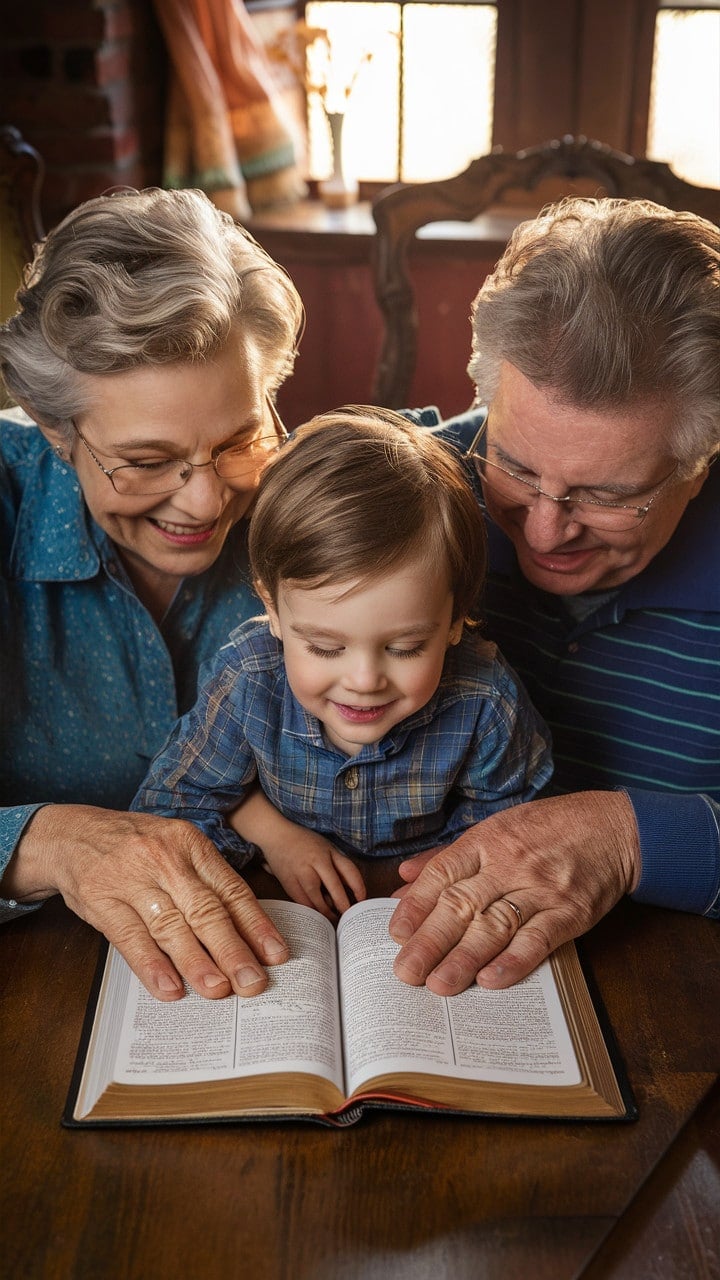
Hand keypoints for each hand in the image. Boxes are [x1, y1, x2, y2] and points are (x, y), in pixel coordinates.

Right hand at [7, 805, 289, 1000]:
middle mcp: (165, 859)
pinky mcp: (102, 900)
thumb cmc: (135, 847)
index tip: (275, 954)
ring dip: (197, 962)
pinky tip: (169, 987)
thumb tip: (246, 932)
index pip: (230, 889)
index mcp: (191, 844)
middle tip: (253, 982)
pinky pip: (131, 937)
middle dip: (233, 950)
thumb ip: (205, 882)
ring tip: (218, 989)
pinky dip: (152, 965)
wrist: (72, 834)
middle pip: (206, 910)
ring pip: (171, 926)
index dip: (255, 924)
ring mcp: (132, 879)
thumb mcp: (175, 848)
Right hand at [263, 826, 366, 920]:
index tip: (361, 900)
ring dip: (326, 911)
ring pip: (316, 898)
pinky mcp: (288, 882)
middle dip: (343, 904)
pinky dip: (310, 909)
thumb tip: (351, 889)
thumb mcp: (327, 847)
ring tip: (332, 918)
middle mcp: (315, 862)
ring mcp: (300, 873)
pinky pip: (302, 901)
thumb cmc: (305, 842)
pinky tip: (316, 913)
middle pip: (334, 887)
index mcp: (328, 852)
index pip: (349, 870)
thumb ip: (338, 865)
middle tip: (348, 916)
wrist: (276, 835)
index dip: (358, 887)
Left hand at [388, 792, 639, 994]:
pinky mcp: (571, 911)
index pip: (443, 873)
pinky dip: (515, 961)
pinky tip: (491, 980)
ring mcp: (541, 889)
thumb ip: (450, 856)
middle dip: (430, 941)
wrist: (614, 828)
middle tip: (406, 972)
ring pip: (495, 926)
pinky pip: (539, 938)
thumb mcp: (497, 827)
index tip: (395, 933)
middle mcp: (510, 863)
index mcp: (488, 840)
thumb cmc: (549, 827)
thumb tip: (404, 879)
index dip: (416, 904)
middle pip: (463, 905)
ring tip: (439, 985)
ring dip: (464, 958)